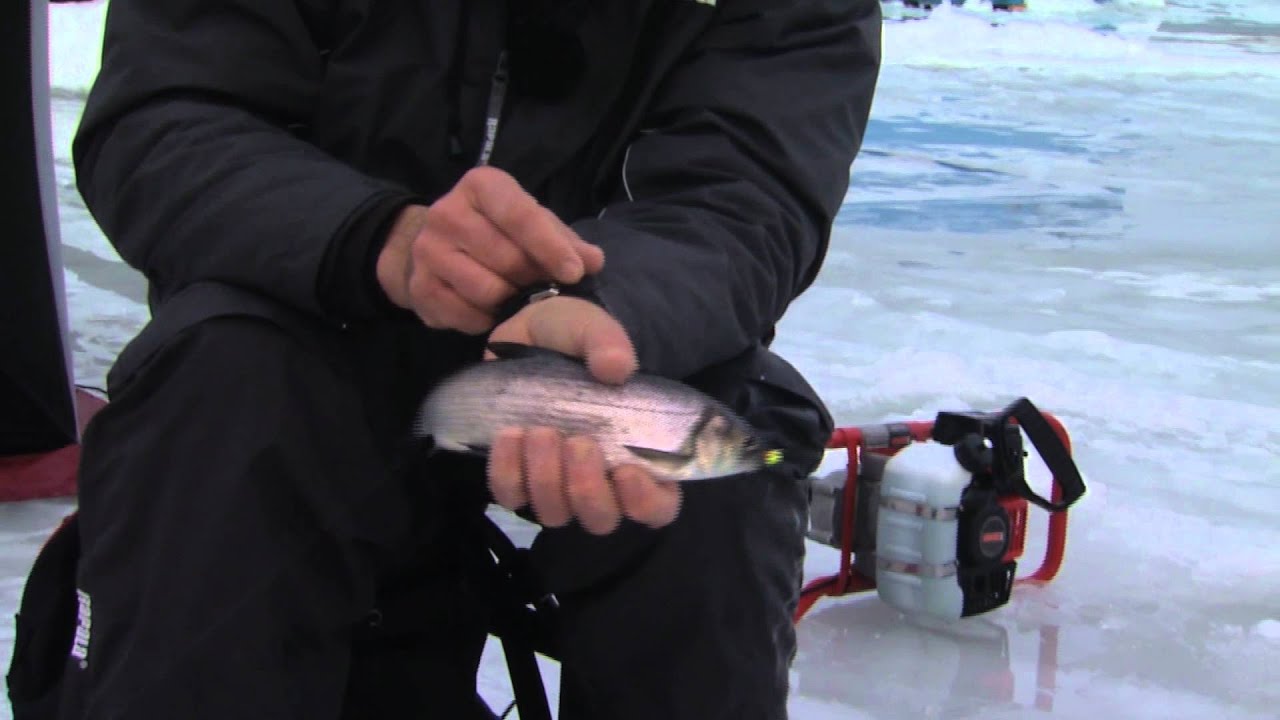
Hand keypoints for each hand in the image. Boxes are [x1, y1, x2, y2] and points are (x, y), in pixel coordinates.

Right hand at [376, 167, 604, 333]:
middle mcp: (447, 211)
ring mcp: (427, 250)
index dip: (550, 247)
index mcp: (482, 186)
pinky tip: (490, 310)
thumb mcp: (533, 224)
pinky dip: (486, 319)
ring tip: (515, 297)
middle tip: (543, 287)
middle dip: (533, 279)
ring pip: (486, 290)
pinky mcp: (418, 286)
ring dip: (510, 301)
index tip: (575, 273)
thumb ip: (564, 240)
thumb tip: (593, 261)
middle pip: (506, 258)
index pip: (520, 215)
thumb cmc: (497, 231)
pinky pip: (465, 315)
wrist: (436, 246)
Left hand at [485, 297, 681, 534]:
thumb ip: (608, 342)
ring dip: (546, 478)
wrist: (526, 335)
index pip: (658, 506)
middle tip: (578, 442)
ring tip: (538, 431)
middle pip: (601, 519)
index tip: (628, 471)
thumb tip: (617, 367)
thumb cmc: (574, 337)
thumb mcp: (592, 326)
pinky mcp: (517, 477)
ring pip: (556, 514)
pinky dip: (508, 472)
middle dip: (587, 489)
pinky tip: (509, 436)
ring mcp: (556, 484)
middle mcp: (601, 479)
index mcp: (639, 453)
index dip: (646, 502)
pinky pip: (512, 496)